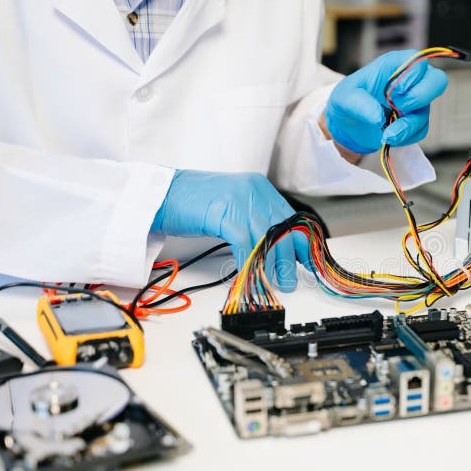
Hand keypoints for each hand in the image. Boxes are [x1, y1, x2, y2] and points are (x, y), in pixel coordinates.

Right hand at [151, 170, 307, 291]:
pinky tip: (251, 274)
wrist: (162, 194)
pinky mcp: (223, 213)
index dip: (302, 243)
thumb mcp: (234, 206)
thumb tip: (278, 248)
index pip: (291, 217)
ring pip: (268, 238)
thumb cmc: (195, 204)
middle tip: (292, 279)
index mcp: (260, 188)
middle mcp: (254, 190)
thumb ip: (256, 220)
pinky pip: (244, 243)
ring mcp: (238, 200)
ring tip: (278, 282)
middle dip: (290, 258)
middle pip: (283, 229)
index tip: (309, 262)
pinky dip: (249, 261)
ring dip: (273, 264)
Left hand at [324, 49, 448, 154]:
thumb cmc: (348, 101)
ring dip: (407, 126)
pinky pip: (421, 130)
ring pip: (427, 111)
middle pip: (438, 81)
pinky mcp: (415, 121)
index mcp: (395, 64)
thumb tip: (378, 117)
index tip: (394, 91)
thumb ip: (359, 103)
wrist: (348, 124)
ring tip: (386, 134)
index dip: (412, 76)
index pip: (419, 61)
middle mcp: (411, 80)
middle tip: (397, 108)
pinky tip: (389, 137)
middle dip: (418, 98)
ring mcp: (416, 101)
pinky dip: (406, 137)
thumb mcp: (344, 97)